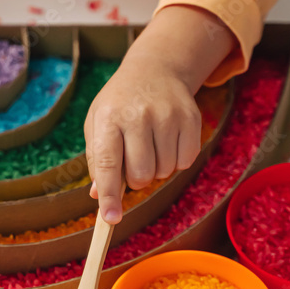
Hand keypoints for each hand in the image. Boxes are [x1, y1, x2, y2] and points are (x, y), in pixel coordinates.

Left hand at [84, 5, 236, 223]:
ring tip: (149, 144)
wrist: (154, 69)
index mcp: (108, 117)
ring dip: (156, 168)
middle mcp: (138, 115)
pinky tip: (167, 141)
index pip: (108, 163)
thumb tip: (98, 195)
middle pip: (141, 175)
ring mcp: (168, 115)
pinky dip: (176, 161)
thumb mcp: (98, 124)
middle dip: (136, 179)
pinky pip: (186, 162)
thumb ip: (98, 160)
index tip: (110, 218)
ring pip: (164, 171)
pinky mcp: (191, 118)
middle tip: (133, 162)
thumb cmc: (119, 104)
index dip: (109, 194)